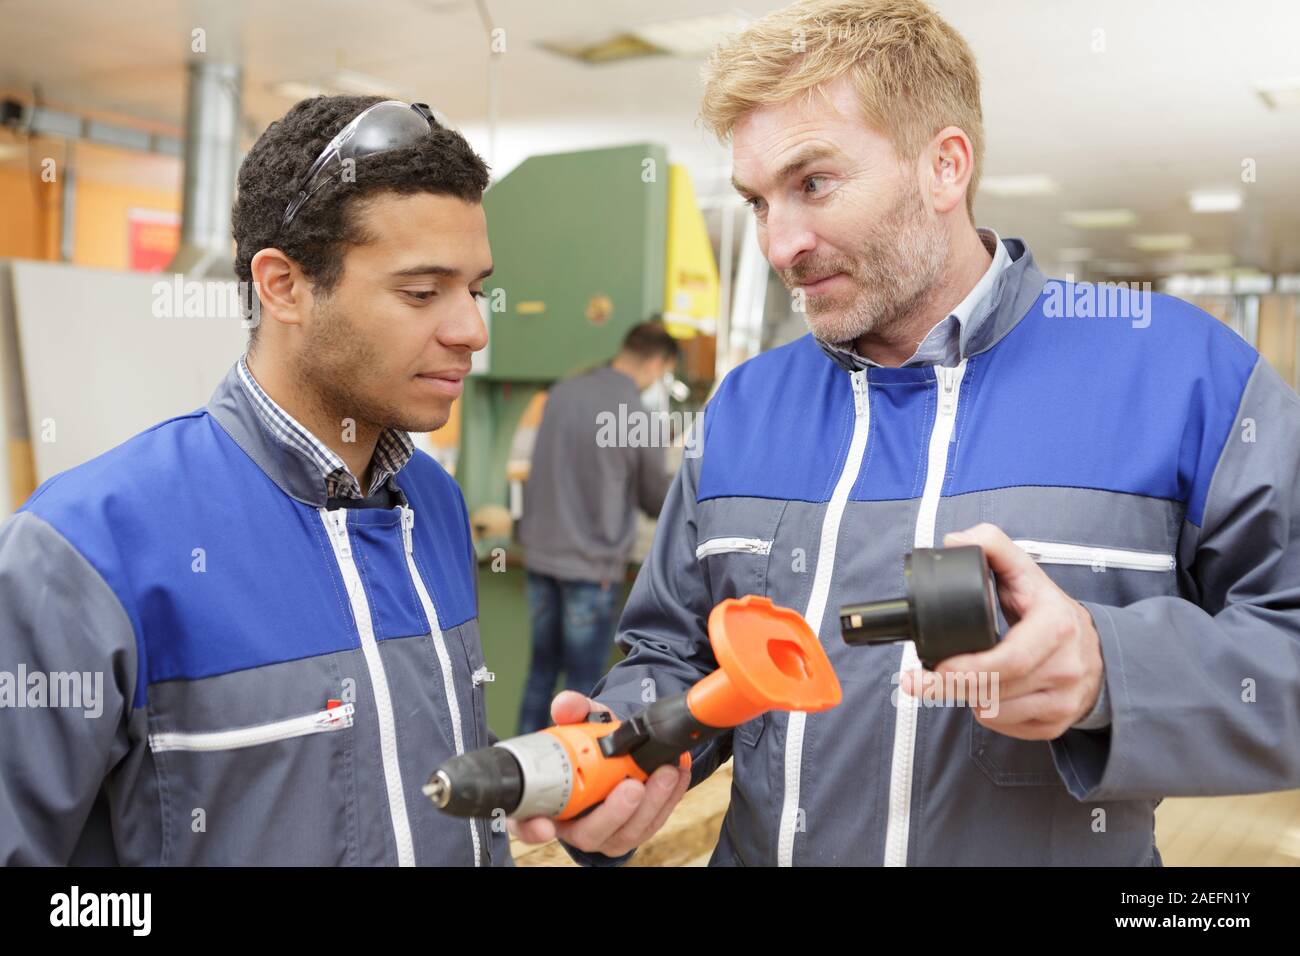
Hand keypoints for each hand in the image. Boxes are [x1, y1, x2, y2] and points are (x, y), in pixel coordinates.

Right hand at [508, 690, 690, 856]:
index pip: (529, 824)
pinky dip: (669, 798)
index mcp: (548, 802)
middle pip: (590, 833)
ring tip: (666, 772)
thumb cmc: (589, 744)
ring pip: (628, 832)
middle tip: (632, 786)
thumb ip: (573, 711)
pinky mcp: (636, 830)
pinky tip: (677, 773)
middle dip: (614, 813)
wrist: (617, 751)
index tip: (544, 825)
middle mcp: (575, 824)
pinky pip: (654, 821)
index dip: (533, 829)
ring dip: (651, 804)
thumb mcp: (581, 721)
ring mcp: (608, 832)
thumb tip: (565, 704)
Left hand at [898, 523, 1103, 739]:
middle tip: (917, 682)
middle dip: (950, 687)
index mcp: (1057, 627)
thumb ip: (993, 546)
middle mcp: (1065, 667)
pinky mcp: (1056, 724)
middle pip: (996, 690)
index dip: (967, 669)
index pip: (1009, 659)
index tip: (935, 668)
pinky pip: (1005, 726)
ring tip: (959, 678)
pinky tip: (983, 693)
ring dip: (968, 697)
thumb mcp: (1027, 572)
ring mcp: (1063, 700)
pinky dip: (985, 713)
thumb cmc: (1053, 611)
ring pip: (996, 712)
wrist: (1097, 651)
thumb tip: (956, 541)